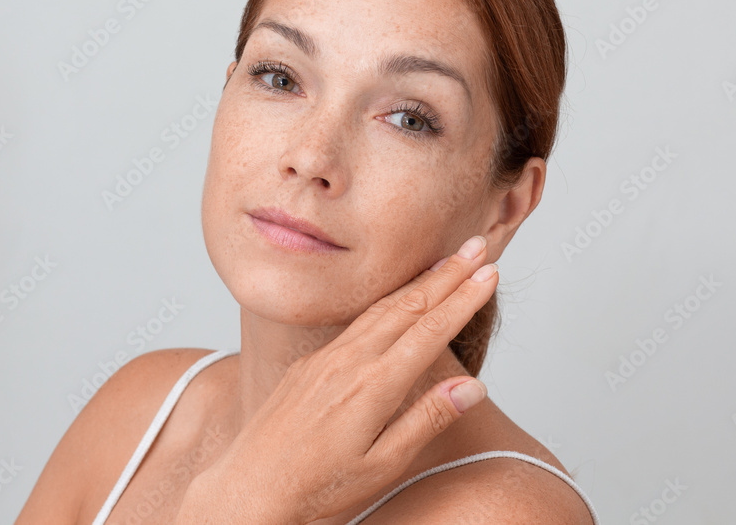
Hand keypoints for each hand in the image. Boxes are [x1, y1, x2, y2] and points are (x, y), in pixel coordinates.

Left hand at [174, 235, 498, 523]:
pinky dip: (385, 300)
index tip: (489, 273)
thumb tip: (473, 387)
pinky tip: (395, 296)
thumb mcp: (382, 465)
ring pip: (382, 308)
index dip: (463, 299)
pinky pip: (355, 320)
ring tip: (446, 260)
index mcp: (374, 387)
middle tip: (477, 246)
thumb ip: (427, 419)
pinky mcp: (309, 363)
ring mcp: (326, 358)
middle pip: (409, 306)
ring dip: (418, 281)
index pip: (431, 331)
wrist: (247, 488)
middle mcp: (350, 362)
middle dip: (448, 273)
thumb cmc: (316, 487)